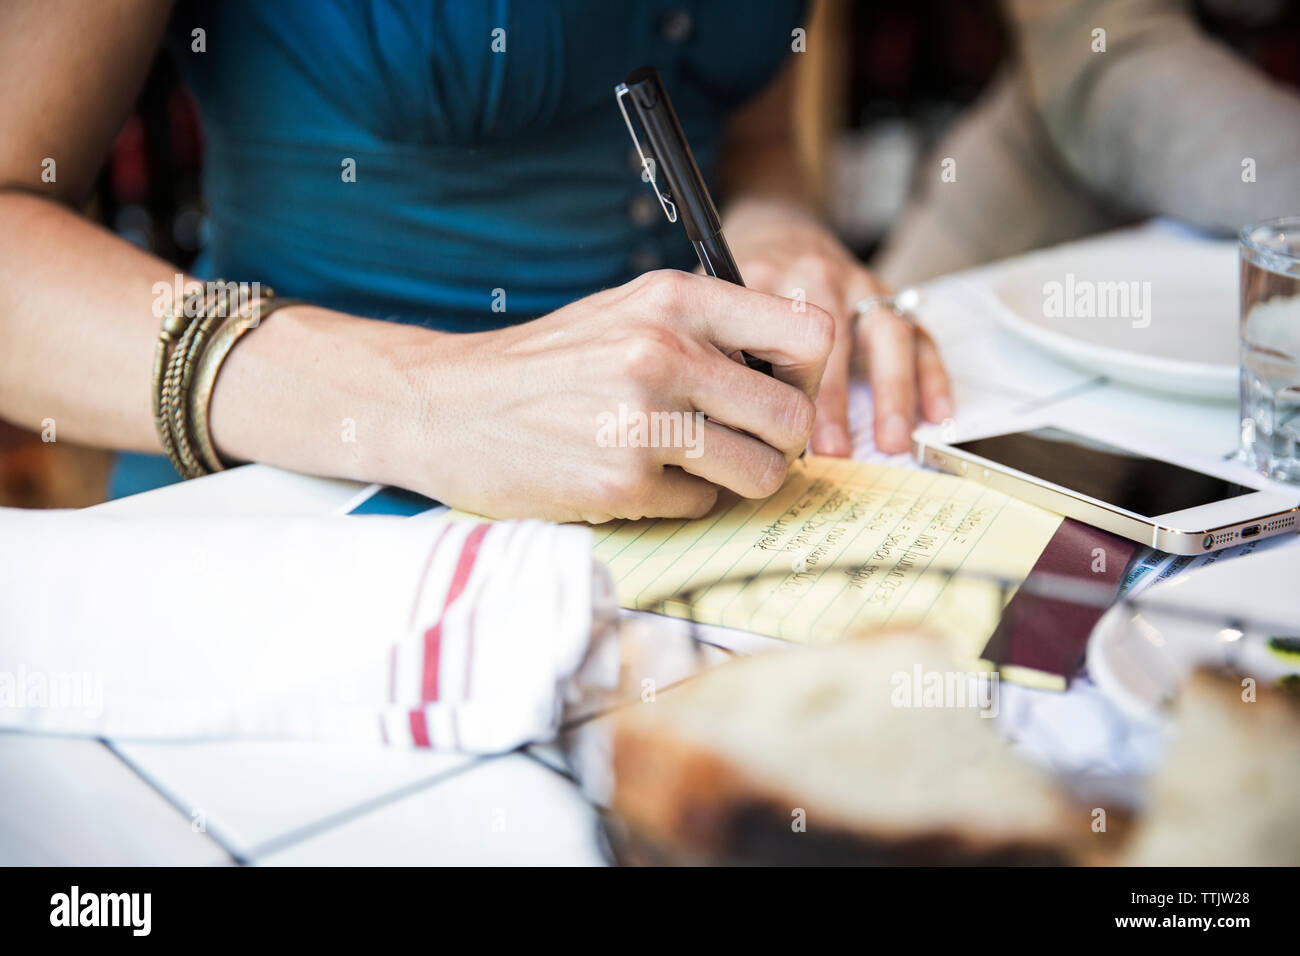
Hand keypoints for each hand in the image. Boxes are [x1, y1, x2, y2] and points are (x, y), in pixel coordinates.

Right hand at [408, 270, 833, 521]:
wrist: (448, 407)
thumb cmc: (546, 365)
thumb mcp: (626, 313)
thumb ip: (707, 331)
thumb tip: (795, 373)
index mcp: (675, 301)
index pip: (810, 333)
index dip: (810, 375)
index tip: (780, 392)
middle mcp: (665, 353)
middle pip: (793, 419)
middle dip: (778, 444)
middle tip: (743, 445)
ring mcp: (644, 422)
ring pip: (761, 473)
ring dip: (737, 479)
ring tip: (692, 464)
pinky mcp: (623, 483)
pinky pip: (701, 505)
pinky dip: (679, 500)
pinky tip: (636, 478)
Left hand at [724, 198, 952, 455]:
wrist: (780, 230)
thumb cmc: (744, 282)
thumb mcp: (714, 299)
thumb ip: (719, 348)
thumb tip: (724, 422)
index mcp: (771, 277)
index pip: (779, 333)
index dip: (782, 385)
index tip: (779, 429)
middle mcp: (820, 276)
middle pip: (835, 335)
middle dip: (837, 398)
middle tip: (835, 451)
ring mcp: (862, 284)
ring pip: (887, 333)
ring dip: (892, 392)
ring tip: (892, 442)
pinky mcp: (891, 297)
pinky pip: (920, 334)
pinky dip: (933, 376)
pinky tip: (937, 416)